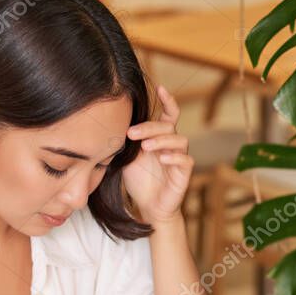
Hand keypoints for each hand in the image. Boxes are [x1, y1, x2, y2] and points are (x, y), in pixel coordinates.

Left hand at [123, 84, 192, 224]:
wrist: (148, 207)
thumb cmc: (139, 180)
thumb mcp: (128, 157)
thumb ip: (126, 142)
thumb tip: (110, 123)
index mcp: (160, 137)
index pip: (169, 115)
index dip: (167, 100)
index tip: (160, 87)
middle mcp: (172, 145)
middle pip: (168, 126)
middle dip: (150, 127)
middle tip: (131, 134)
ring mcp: (180, 158)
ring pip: (179, 140)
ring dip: (161, 140)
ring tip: (145, 147)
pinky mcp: (184, 174)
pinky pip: (185, 160)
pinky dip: (174, 158)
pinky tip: (162, 159)